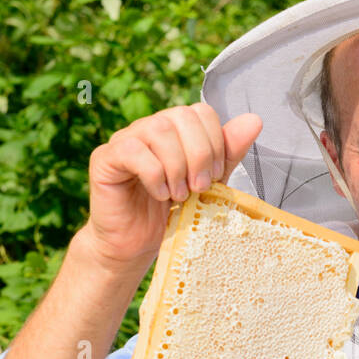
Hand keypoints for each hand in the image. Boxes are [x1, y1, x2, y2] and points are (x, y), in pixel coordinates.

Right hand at [85, 103, 261, 266]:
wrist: (136, 246)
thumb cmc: (170, 214)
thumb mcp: (208, 184)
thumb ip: (227, 153)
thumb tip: (253, 120)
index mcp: (175, 131)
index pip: (200, 111)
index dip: (214, 141)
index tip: (215, 176)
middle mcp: (149, 128)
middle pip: (181, 116)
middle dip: (199, 154)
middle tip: (199, 188)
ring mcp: (124, 139)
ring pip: (158, 130)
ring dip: (177, 167)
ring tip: (179, 195)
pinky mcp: (105, 158)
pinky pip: (133, 151)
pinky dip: (154, 175)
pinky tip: (160, 195)